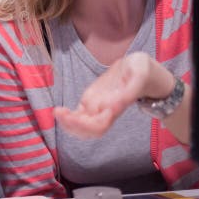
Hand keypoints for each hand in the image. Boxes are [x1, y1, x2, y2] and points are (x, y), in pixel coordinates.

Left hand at [53, 52, 174, 137]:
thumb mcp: (138, 74)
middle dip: (73, 125)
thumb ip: (129, 91)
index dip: (87, 124)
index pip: (100, 125)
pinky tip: (59, 111)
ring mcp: (98, 108)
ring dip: (68, 123)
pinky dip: (68, 117)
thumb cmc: (141, 70)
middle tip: (59, 112)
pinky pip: (79, 115)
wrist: (139, 68)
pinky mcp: (92, 102)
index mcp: (116, 108)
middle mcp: (106, 112)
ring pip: (82, 126)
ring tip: (57, 112)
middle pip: (89, 130)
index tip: (72, 113)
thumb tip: (110, 107)